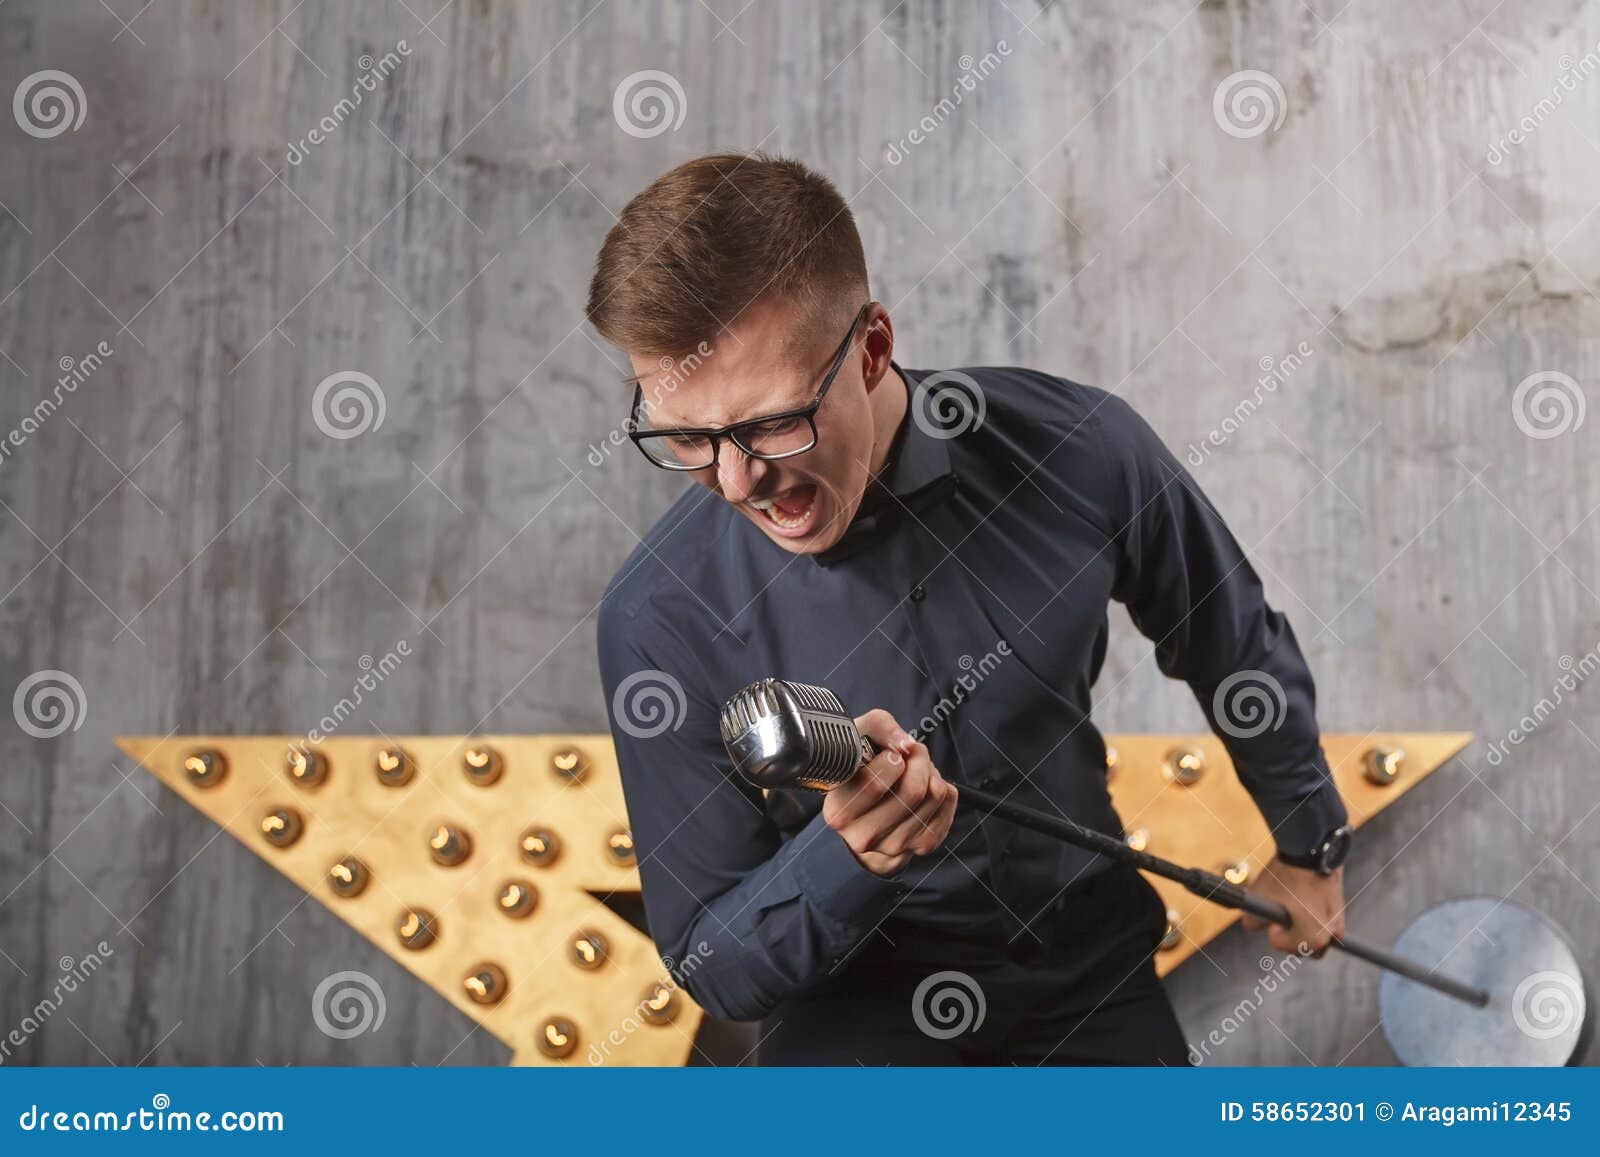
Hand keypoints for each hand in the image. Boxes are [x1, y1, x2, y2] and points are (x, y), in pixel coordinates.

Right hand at [822, 709, 958, 876]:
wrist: (865, 813)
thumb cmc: (859, 768)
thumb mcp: (857, 738)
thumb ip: (878, 728)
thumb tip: (906, 744)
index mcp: (839, 811)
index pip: (874, 785)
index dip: (891, 759)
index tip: (890, 753)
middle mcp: (864, 837)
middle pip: (913, 790)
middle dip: (918, 759)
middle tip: (910, 753)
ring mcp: (895, 846)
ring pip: (934, 794)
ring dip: (930, 771)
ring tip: (915, 769)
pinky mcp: (922, 846)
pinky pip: (948, 803)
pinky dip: (943, 785)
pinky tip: (925, 785)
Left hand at [1240, 859, 1345, 955]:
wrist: (1313, 847)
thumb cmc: (1286, 875)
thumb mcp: (1259, 898)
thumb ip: (1251, 920)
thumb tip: (1255, 926)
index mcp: (1314, 940)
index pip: (1283, 945)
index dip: (1273, 927)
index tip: (1275, 909)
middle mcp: (1332, 935)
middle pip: (1304, 948)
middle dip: (1290, 933)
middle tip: (1282, 910)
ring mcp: (1340, 921)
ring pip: (1314, 934)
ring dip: (1302, 925)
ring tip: (1292, 901)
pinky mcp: (1342, 907)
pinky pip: (1322, 919)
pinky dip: (1312, 912)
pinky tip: (1302, 894)